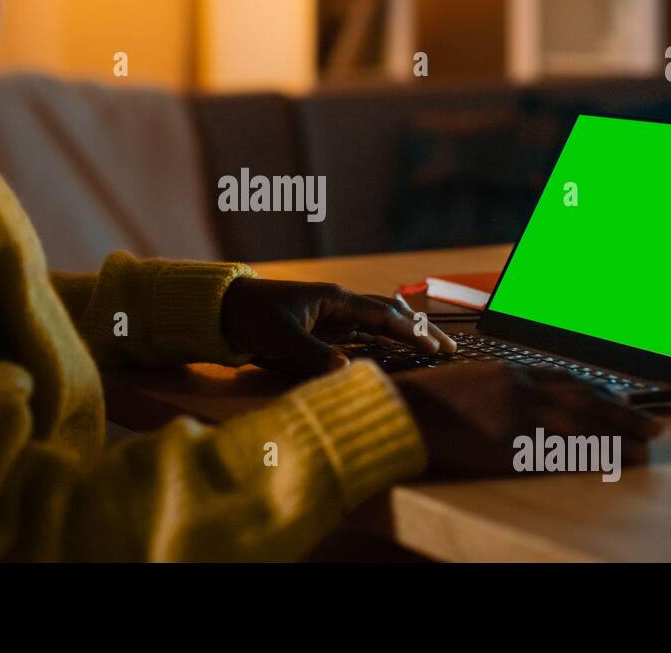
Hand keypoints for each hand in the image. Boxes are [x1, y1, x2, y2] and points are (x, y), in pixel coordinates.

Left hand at [220, 278, 455, 375]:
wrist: (222, 309)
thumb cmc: (249, 317)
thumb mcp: (278, 337)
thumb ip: (312, 354)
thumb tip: (347, 370)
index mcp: (334, 300)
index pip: (384, 316)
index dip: (412, 332)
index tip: (437, 348)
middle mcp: (338, 306)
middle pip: (389, 315)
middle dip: (419, 330)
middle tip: (448, 348)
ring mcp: (331, 316)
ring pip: (378, 323)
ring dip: (404, 333)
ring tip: (431, 346)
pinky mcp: (321, 329)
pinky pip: (360, 333)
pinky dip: (382, 340)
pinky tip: (393, 350)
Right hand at [393, 362, 662, 478]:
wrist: (401, 411)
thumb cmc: (424, 400)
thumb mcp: (466, 382)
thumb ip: (495, 387)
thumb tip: (515, 397)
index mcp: (508, 373)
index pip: (565, 379)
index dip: (597, 390)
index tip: (618, 397)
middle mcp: (521, 390)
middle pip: (585, 400)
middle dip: (622, 411)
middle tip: (653, 423)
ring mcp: (519, 417)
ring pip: (583, 425)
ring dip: (619, 434)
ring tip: (646, 443)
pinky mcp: (513, 444)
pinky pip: (562, 452)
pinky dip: (591, 456)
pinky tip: (611, 461)